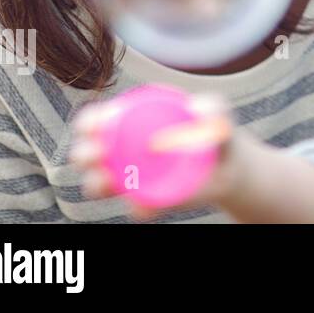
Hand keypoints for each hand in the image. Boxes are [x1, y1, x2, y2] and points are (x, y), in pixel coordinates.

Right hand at [69, 92, 249, 220]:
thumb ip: (212, 106)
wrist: (230, 164)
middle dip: (83, 154)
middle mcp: (120, 151)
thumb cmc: (213, 129)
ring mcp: (130, 178)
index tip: (93, 126)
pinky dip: (137, 208)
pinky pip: (135, 208)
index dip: (88, 122)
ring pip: (99, 184)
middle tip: (97, 154)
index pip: (97, 120)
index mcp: (129, 122)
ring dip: (96, 184)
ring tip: (109, 182)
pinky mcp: (145, 201)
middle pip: (88, 153)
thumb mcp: (217, 112)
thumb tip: (195, 109)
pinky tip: (145, 206)